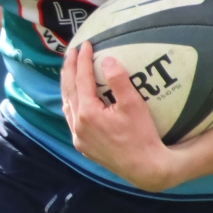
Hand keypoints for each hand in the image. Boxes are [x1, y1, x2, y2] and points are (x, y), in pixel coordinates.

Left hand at [60, 43, 177, 191]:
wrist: (145, 167)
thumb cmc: (142, 135)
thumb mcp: (133, 105)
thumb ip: (118, 80)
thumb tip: (107, 60)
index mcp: (87, 113)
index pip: (81, 79)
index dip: (83, 60)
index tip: (86, 45)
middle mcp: (78, 125)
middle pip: (69, 91)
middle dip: (69, 69)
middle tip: (72, 52)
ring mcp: (79, 137)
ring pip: (67, 106)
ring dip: (68, 86)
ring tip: (69, 70)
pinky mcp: (83, 146)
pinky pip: (71, 119)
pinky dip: (71, 104)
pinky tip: (75, 98)